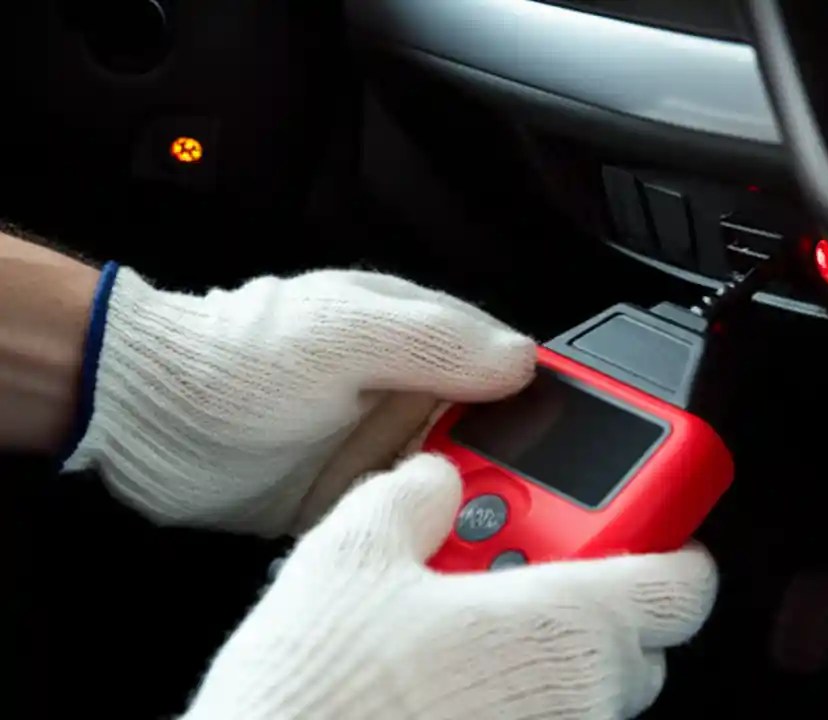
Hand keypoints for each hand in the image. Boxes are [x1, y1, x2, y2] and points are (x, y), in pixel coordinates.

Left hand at [63, 267, 534, 535]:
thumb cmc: (234, 358)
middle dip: (508, 469)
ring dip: (469, 505)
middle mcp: (412, 388)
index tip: (569, 443)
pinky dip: (424, 532)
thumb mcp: (341, 335)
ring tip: (467, 525)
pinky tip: (427, 543)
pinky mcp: (358, 492)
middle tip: (506, 498)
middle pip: (495, 432)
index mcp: (421, 334)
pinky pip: (413, 517)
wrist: (150, 419)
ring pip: (460, 479)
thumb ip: (432, 342)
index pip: (513, 366)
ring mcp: (384, 442)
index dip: (549, 403)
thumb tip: (521, 360)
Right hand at [183, 455, 718, 719]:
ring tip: (464, 620)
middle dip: (592, 591)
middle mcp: (581, 700)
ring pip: (588, 687)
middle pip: (637, 636)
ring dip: (547, 647)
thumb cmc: (319, 698)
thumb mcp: (349, 558)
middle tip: (521, 558)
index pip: (683, 584)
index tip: (655, 518)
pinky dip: (518, 693)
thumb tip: (434, 480)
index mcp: (567, 629)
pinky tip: (450, 676)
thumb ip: (412, 496)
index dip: (674, 543)